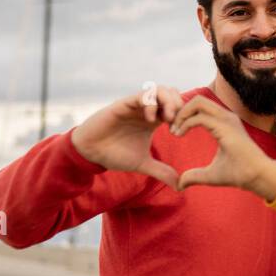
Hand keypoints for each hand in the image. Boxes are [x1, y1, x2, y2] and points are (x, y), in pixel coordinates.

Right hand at [70, 84, 184, 189]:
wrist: (91, 153)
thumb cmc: (115, 154)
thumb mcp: (143, 164)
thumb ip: (162, 172)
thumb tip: (180, 186)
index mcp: (154, 120)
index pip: (177, 107)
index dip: (183, 117)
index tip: (179, 133)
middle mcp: (147, 110)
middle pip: (173, 94)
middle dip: (180, 106)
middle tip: (177, 123)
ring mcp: (137, 106)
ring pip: (160, 89)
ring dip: (169, 101)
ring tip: (167, 119)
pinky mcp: (124, 104)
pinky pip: (143, 95)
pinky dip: (152, 103)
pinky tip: (151, 120)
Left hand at [170, 94, 275, 197]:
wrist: (256, 176)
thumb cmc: (239, 174)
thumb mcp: (210, 174)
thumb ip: (194, 176)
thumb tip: (179, 184)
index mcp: (224, 123)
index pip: (200, 107)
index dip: (184, 115)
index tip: (174, 131)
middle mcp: (226, 116)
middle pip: (197, 100)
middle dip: (180, 110)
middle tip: (171, 127)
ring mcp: (227, 119)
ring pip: (198, 102)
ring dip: (181, 114)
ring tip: (174, 130)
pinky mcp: (225, 127)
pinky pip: (199, 117)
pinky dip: (185, 123)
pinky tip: (178, 135)